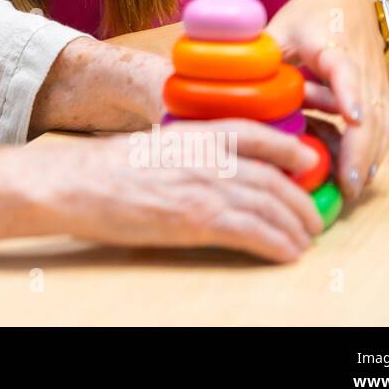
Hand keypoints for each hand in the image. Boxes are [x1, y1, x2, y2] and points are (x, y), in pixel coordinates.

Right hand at [27, 120, 323, 261]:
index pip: (256, 134)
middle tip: (311, 217)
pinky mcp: (198, 220)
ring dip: (296, 226)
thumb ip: (187, 154)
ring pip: (271, 206)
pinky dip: (278, 244)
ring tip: (305, 240)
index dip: (288, 149)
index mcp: (194, 134)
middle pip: (273, 177)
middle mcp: (208, 157)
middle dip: (300, 200)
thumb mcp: (153, 147)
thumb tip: (209, 172)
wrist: (76, 183)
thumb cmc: (103, 169)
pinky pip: (255, 233)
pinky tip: (288, 254)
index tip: (306, 162)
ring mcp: (205, 187)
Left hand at [266, 0, 388, 200]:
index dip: (348, 94)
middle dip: (360, 148)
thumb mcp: (282, 27)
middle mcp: (362, 68)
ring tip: (351, 189)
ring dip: (369, 157)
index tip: (352, 118)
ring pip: (382, 124)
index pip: (345, 71)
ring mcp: (376, 83)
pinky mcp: (380, 95)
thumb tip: (226, 80)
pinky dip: (376, 152)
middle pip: (370, 110)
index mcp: (334, 46)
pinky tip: (362, 176)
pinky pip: (385, 127)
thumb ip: (261, 54)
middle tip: (346, 182)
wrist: (352, 1)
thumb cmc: (312, 14)